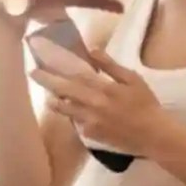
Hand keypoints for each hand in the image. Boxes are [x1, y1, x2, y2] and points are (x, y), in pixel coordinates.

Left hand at [29, 49, 176, 155]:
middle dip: (46, 81)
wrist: (153, 135)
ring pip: (65, 109)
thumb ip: (111, 65)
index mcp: (104, 89)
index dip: (56, 69)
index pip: (74, 75)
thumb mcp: (132, 79)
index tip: (41, 62)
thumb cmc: (145, 104)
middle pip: (64, 91)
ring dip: (54, 100)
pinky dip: (72, 114)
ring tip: (48, 94)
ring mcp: (90, 122)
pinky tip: (72, 110)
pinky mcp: (91, 135)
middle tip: (32, 73)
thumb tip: (92, 49)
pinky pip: (75, 122)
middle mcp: (93, 105)